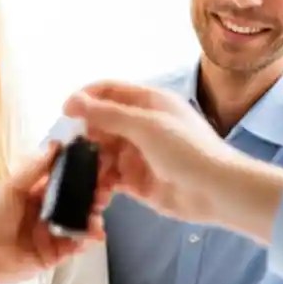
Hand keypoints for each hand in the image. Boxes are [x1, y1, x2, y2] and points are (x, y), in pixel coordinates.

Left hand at [0, 142, 112, 283]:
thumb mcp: (11, 187)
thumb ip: (34, 168)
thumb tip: (56, 144)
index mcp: (35, 192)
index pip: (63, 180)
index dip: (81, 173)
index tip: (99, 166)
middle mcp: (46, 212)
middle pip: (76, 201)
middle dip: (93, 196)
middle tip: (105, 193)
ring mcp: (52, 233)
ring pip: (79, 223)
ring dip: (92, 218)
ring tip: (97, 217)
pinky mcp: (54, 254)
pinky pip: (75, 245)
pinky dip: (86, 239)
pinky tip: (92, 234)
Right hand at [63, 80, 282, 239]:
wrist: (217, 191)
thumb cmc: (187, 150)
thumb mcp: (145, 125)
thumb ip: (107, 114)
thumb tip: (72, 101)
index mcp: (149, 102)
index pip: (108, 91)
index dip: (85, 99)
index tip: (65, 113)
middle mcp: (142, 125)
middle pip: (102, 124)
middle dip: (86, 137)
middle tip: (75, 153)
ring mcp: (139, 154)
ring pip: (103, 153)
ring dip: (91, 163)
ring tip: (85, 175)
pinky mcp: (138, 181)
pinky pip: (110, 178)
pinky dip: (100, 183)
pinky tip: (96, 192)